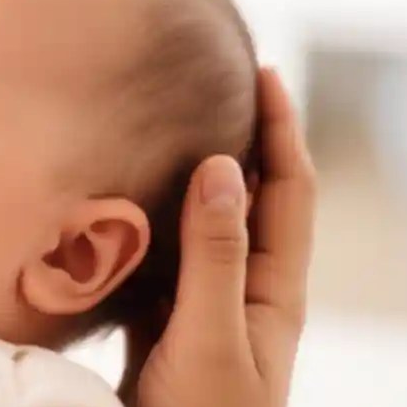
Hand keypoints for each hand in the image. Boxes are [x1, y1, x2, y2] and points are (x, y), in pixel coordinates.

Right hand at [118, 68, 316, 406]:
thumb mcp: (211, 337)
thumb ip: (216, 254)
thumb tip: (224, 166)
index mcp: (274, 290)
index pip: (288, 190)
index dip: (282, 129)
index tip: (263, 70)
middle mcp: (246, 290)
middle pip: (252, 198)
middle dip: (242, 139)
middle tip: (214, 84)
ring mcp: (206, 306)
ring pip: (203, 224)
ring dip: (191, 176)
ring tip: (162, 127)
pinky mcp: (167, 325)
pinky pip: (162, 257)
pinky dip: (147, 220)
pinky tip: (119, 202)